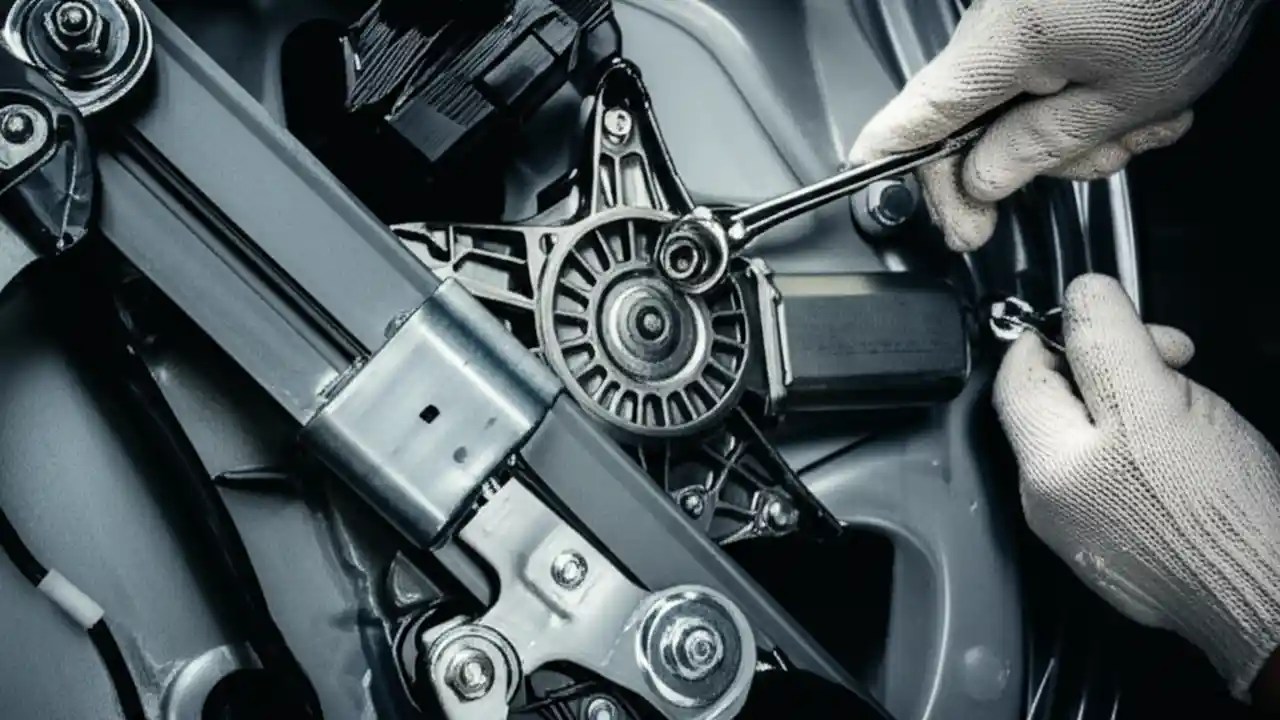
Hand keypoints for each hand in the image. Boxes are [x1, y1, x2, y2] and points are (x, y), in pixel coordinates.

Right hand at [850, 0, 1262, 251]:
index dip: (902, 175)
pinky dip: (1090, 95)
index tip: (920, 211)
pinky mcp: (1046, 8)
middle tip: (1081, 172)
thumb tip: (983, 181)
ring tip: (1140, 122)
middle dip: (1031, 159)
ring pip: (1021, 101)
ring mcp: (1019, 10)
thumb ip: (1039, 147)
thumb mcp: (1122, 99)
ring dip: (1078, 129)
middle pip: (973, 121)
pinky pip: (1047, 69)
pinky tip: (1140, 99)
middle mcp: (994, 21)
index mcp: (998, 44)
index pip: (915, 120)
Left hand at [994, 274, 1279, 698]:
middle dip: (1105, 360)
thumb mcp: (1163, 404)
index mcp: (1048, 464)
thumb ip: (1108, 344)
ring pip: (1083, 432)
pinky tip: (1177, 446)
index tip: (1108, 318)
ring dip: (1125, 399)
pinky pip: (1106, 472)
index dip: (1060, 332)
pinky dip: (1133, 445)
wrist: (1272, 601)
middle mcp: (1048, 499)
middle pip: (1051, 400)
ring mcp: (1077, 526)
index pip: (1018, 374)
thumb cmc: (1226, 513)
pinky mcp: (1111, 543)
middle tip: (1168, 353)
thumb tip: (1080, 295)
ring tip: (1182, 401)